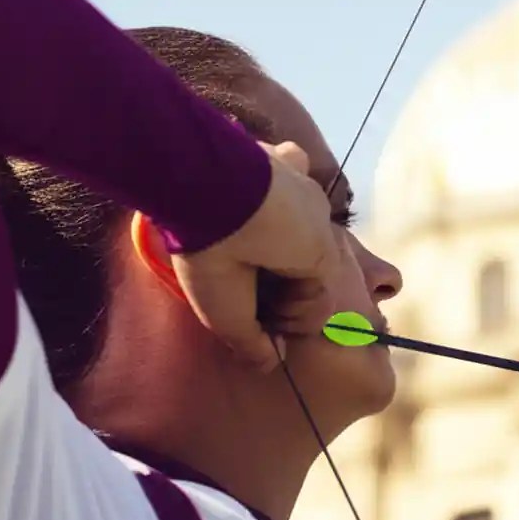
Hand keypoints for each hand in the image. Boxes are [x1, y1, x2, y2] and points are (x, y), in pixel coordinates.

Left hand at [171, 141, 337, 370]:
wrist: (195, 177)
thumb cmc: (217, 249)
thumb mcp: (227, 309)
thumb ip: (251, 341)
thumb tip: (272, 362)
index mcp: (320, 259)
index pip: (319, 303)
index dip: (289, 320)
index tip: (260, 322)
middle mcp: (323, 220)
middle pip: (313, 262)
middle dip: (287, 281)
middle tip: (248, 287)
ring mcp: (305, 185)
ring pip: (306, 220)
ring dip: (285, 238)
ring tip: (247, 245)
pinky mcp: (280, 157)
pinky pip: (295, 169)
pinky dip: (283, 184)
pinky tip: (261, 190)